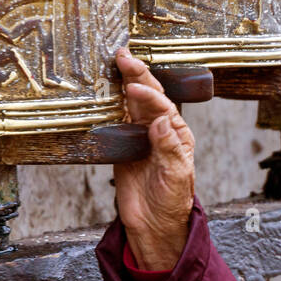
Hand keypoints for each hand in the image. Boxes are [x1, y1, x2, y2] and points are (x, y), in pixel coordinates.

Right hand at [113, 47, 195, 269]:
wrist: (154, 225)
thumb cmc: (172, 202)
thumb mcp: (177, 175)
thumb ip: (169, 148)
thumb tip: (163, 121)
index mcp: (178, 135)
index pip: (163, 107)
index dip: (149, 94)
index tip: (133, 86)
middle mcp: (160, 131)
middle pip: (148, 97)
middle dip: (137, 74)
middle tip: (122, 55)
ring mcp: (140, 138)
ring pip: (131, 104)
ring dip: (123, 83)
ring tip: (113, 63)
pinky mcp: (123, 148)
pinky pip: (116, 122)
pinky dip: (110, 106)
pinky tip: (102, 91)